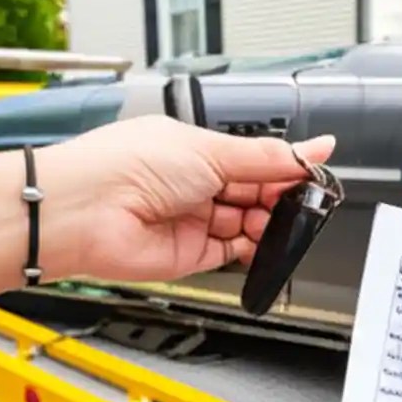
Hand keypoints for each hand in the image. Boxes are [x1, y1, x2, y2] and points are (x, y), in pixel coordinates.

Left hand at [38, 115, 334, 282]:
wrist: (86, 211)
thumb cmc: (126, 167)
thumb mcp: (212, 151)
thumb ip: (268, 157)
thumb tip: (315, 148)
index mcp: (196, 150)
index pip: (254, 159)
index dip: (284, 167)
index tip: (313, 172)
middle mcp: (194, 185)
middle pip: (255, 192)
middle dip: (281, 196)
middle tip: (302, 198)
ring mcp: (193, 220)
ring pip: (249, 223)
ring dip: (269, 222)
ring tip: (280, 219)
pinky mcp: (192, 254)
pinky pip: (234, 253)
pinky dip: (253, 249)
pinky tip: (265, 241)